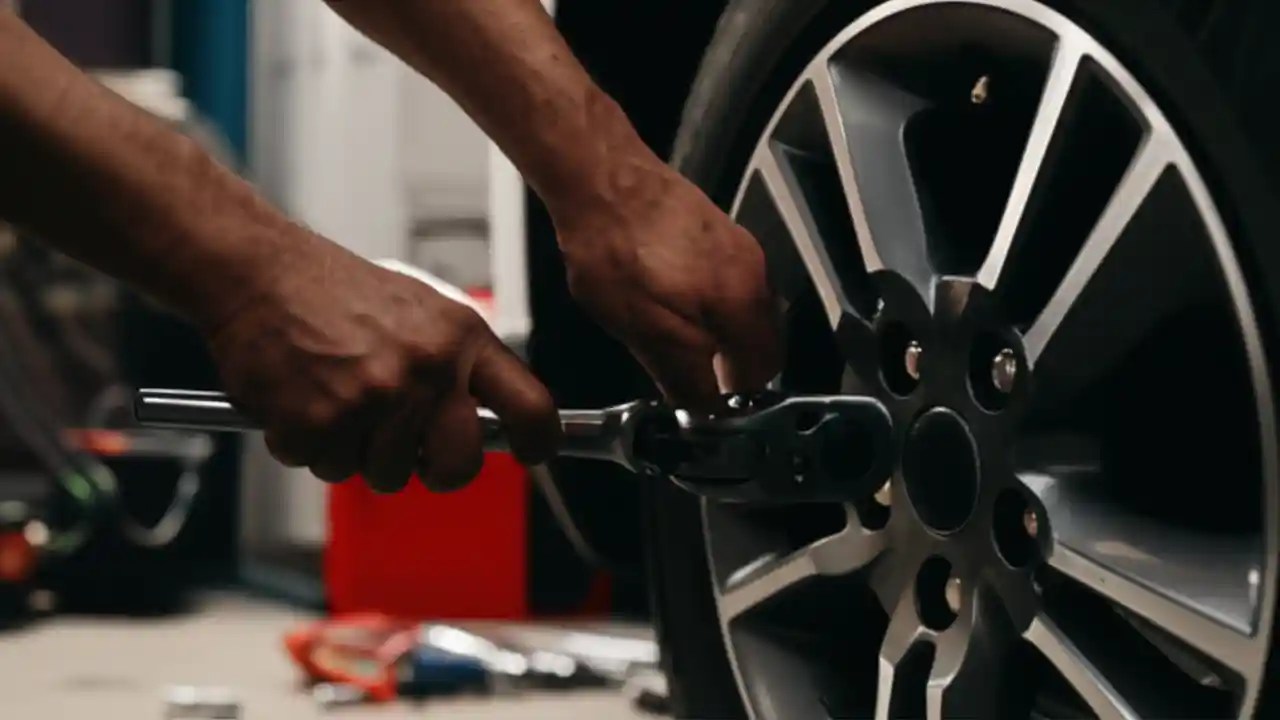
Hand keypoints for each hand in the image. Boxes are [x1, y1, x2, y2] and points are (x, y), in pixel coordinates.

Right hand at [205, 234, 559, 492]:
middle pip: (458, 465)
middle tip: (405, 445)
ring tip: (336, 398)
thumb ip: (458, 365)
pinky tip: (301, 401)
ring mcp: (375, 400)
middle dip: (433, 468)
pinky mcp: (321, 424)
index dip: (540, 441)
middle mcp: (426, 370)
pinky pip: (325, 467)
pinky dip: (308, 446)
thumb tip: (487, 423)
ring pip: (384, 474)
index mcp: (460, 339)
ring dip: (357, 452)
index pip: (529, 405)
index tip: (533, 453)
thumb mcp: (422, 311)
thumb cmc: (334, 292)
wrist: (259, 274)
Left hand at [556, 164, 781, 408]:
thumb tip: (706, 409)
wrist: (599, 176)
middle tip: (686, 378)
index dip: (734, 398)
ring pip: (739, 313)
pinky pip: (723, 284)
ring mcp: (738, 247)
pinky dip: (704, 306)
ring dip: (714, 335)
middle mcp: (755, 273)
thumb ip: (683, 376)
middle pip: (757, 342)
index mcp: (746, 302)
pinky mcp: (715, 231)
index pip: (762, 372)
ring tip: (669, 339)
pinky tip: (666, 302)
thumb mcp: (644, 331)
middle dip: (727, 366)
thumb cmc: (616, 248)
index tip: (705, 407)